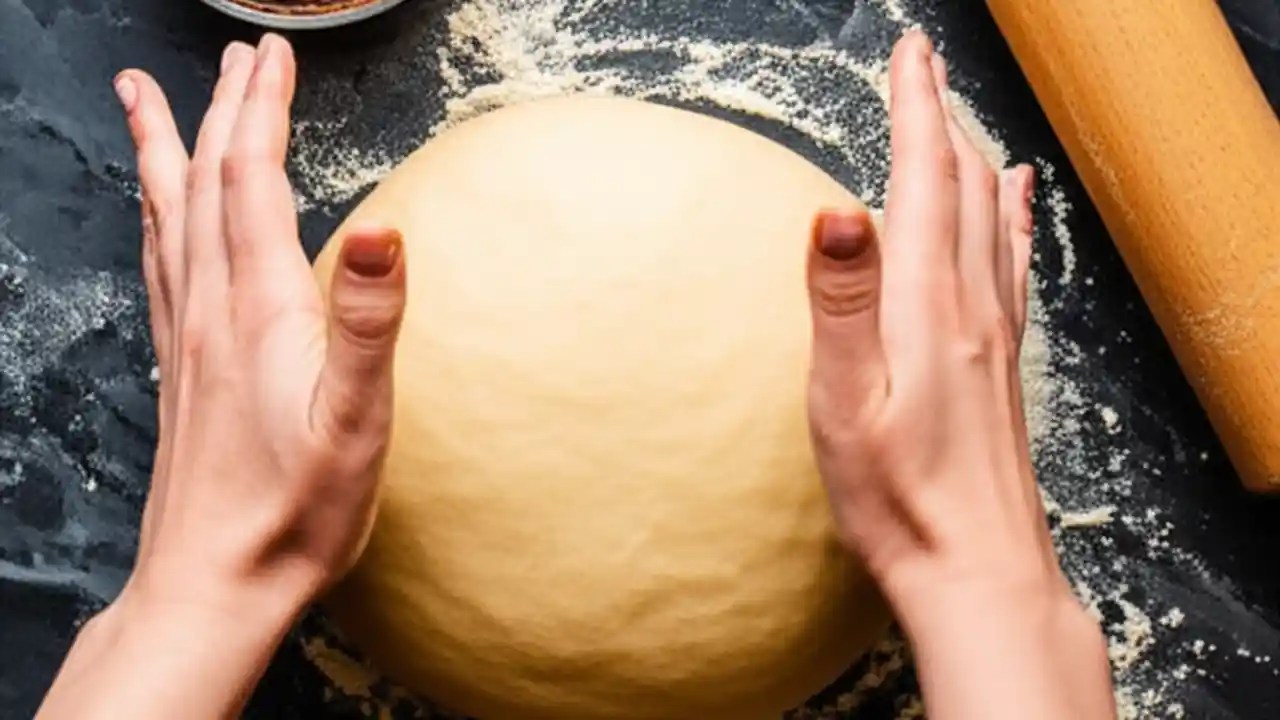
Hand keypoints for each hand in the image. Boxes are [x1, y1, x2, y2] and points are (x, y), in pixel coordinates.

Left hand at [38, 34, 406, 719]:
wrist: (214, 584)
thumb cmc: (294, 512)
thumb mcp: (354, 420)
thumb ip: (366, 320)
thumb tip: (382, 228)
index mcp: (258, 309)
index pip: (251, 181)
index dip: (260, 109)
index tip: (272, 53)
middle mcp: (210, 310)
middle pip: (204, 184)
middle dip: (220, 110)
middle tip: (235, 56)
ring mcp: (186, 339)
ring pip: (168, 218)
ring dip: (165, 150)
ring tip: (148, 101)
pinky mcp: (180, 370)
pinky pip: (160, 266)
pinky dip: (156, 217)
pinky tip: (158, 219)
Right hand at [805, 31, 1113, 719]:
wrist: (979, 570)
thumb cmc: (900, 500)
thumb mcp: (846, 406)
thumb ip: (841, 306)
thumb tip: (836, 213)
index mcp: (928, 306)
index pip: (922, 180)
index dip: (915, 108)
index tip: (909, 50)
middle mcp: (972, 306)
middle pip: (960, 183)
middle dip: (938, 112)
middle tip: (919, 60)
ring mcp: (995, 333)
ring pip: (988, 216)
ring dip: (969, 152)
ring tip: (956, 111)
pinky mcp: (1001, 361)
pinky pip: (1008, 259)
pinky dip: (1006, 212)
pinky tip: (1014, 197)